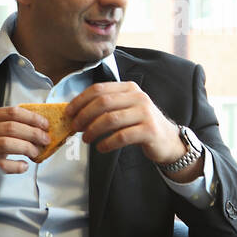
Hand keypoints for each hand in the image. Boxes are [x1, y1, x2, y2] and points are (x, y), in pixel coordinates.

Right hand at [0, 106, 52, 172]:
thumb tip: (40, 126)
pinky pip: (2, 165)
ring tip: (35, 152)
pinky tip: (24, 165)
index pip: (12, 112)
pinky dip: (16, 166)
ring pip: (6, 143)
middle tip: (45, 139)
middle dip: (33, 133)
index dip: (32, 118)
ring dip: (26, 147)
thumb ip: (9, 124)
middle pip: (11, 127)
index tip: (45, 124)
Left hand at [65, 82, 185, 163]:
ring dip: (93, 130)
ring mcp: (145, 113)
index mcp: (129, 88)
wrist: (167, 140)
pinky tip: (101, 148)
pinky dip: (107, 143)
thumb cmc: (140, 125)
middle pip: (102, 102)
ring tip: (86, 139)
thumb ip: (106, 106)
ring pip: (110, 119)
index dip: (80, 101)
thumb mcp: (125, 109)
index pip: (99, 89)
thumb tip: (75, 112)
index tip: (68, 113)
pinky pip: (122, 136)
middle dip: (84, 116)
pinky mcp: (149, 130)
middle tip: (74, 128)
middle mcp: (138, 97)